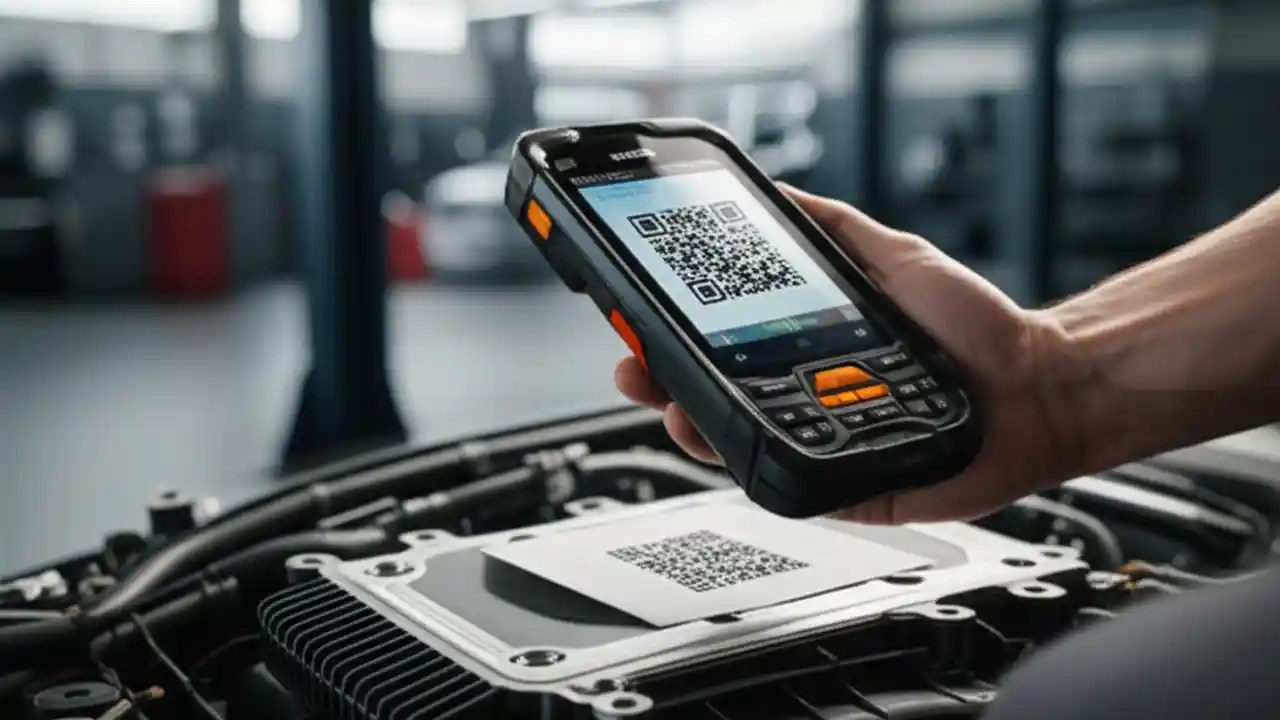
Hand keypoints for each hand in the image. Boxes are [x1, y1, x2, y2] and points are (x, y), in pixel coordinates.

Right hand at [615, 185, 1086, 523]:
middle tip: (635, 368)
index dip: (675, 341)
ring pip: (738, 449)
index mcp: (803, 354)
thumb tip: (778, 192)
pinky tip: (729, 444)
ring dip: (691, 430)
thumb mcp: (891, 257)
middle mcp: (803, 402)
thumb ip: (833, 228)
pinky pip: (790, 487)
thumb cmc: (972, 329)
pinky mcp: (847, 489)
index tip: (642, 321)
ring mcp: (822, 447)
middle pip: (713, 402)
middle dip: (662, 386)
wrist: (1036, 385)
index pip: (720, 351)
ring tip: (671, 405)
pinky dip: (754, 470)